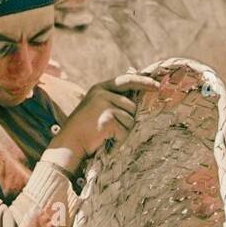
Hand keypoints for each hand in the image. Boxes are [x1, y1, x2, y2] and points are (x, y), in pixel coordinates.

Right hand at [45, 73, 160, 170]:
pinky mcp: (107, 118)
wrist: (68, 146)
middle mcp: (102, 93)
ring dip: (123, 132)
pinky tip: (105, 141)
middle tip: (110, 131)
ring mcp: (104, 104)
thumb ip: (113, 100)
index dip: (144, 82)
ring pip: (130, 119)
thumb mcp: (97, 108)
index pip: (127, 80)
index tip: (157, 86)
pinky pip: (125, 131)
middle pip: (132, 106)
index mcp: (100, 88)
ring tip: (105, 136)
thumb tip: (136, 100)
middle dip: (127, 121)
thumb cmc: (84, 131)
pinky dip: (118, 140)